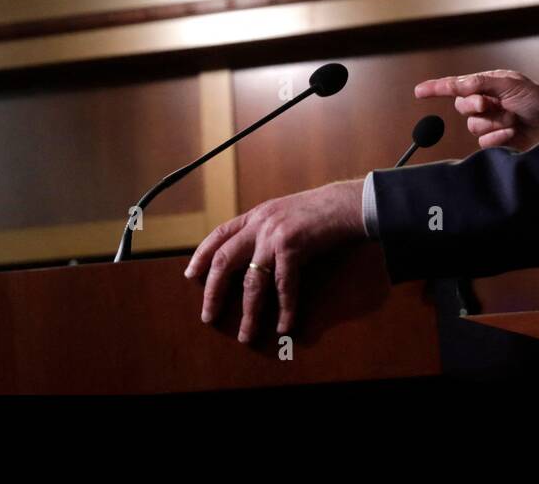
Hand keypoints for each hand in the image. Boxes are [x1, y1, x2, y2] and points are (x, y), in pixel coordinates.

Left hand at [184, 178, 365, 341]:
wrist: (347, 203)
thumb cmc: (321, 212)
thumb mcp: (285, 214)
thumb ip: (267, 229)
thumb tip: (255, 254)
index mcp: (257, 215)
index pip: (219, 235)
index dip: (202, 255)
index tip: (191, 275)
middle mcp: (260, 223)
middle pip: (225, 260)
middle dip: (214, 291)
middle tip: (209, 316)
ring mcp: (275, 235)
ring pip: (252, 281)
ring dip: (249, 312)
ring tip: (246, 334)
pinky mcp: (293, 246)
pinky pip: (283, 286)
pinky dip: (284, 309)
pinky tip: (284, 325)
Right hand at [414, 68, 538, 150]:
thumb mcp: (512, 84)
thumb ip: (483, 83)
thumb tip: (460, 84)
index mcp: (489, 85)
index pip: (457, 85)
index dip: (437, 88)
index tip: (419, 91)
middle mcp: (488, 103)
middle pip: (462, 107)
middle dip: (475, 106)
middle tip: (491, 104)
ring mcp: (492, 123)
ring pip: (473, 126)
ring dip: (493, 123)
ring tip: (513, 119)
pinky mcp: (498, 141)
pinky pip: (484, 142)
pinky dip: (498, 137)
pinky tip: (513, 132)